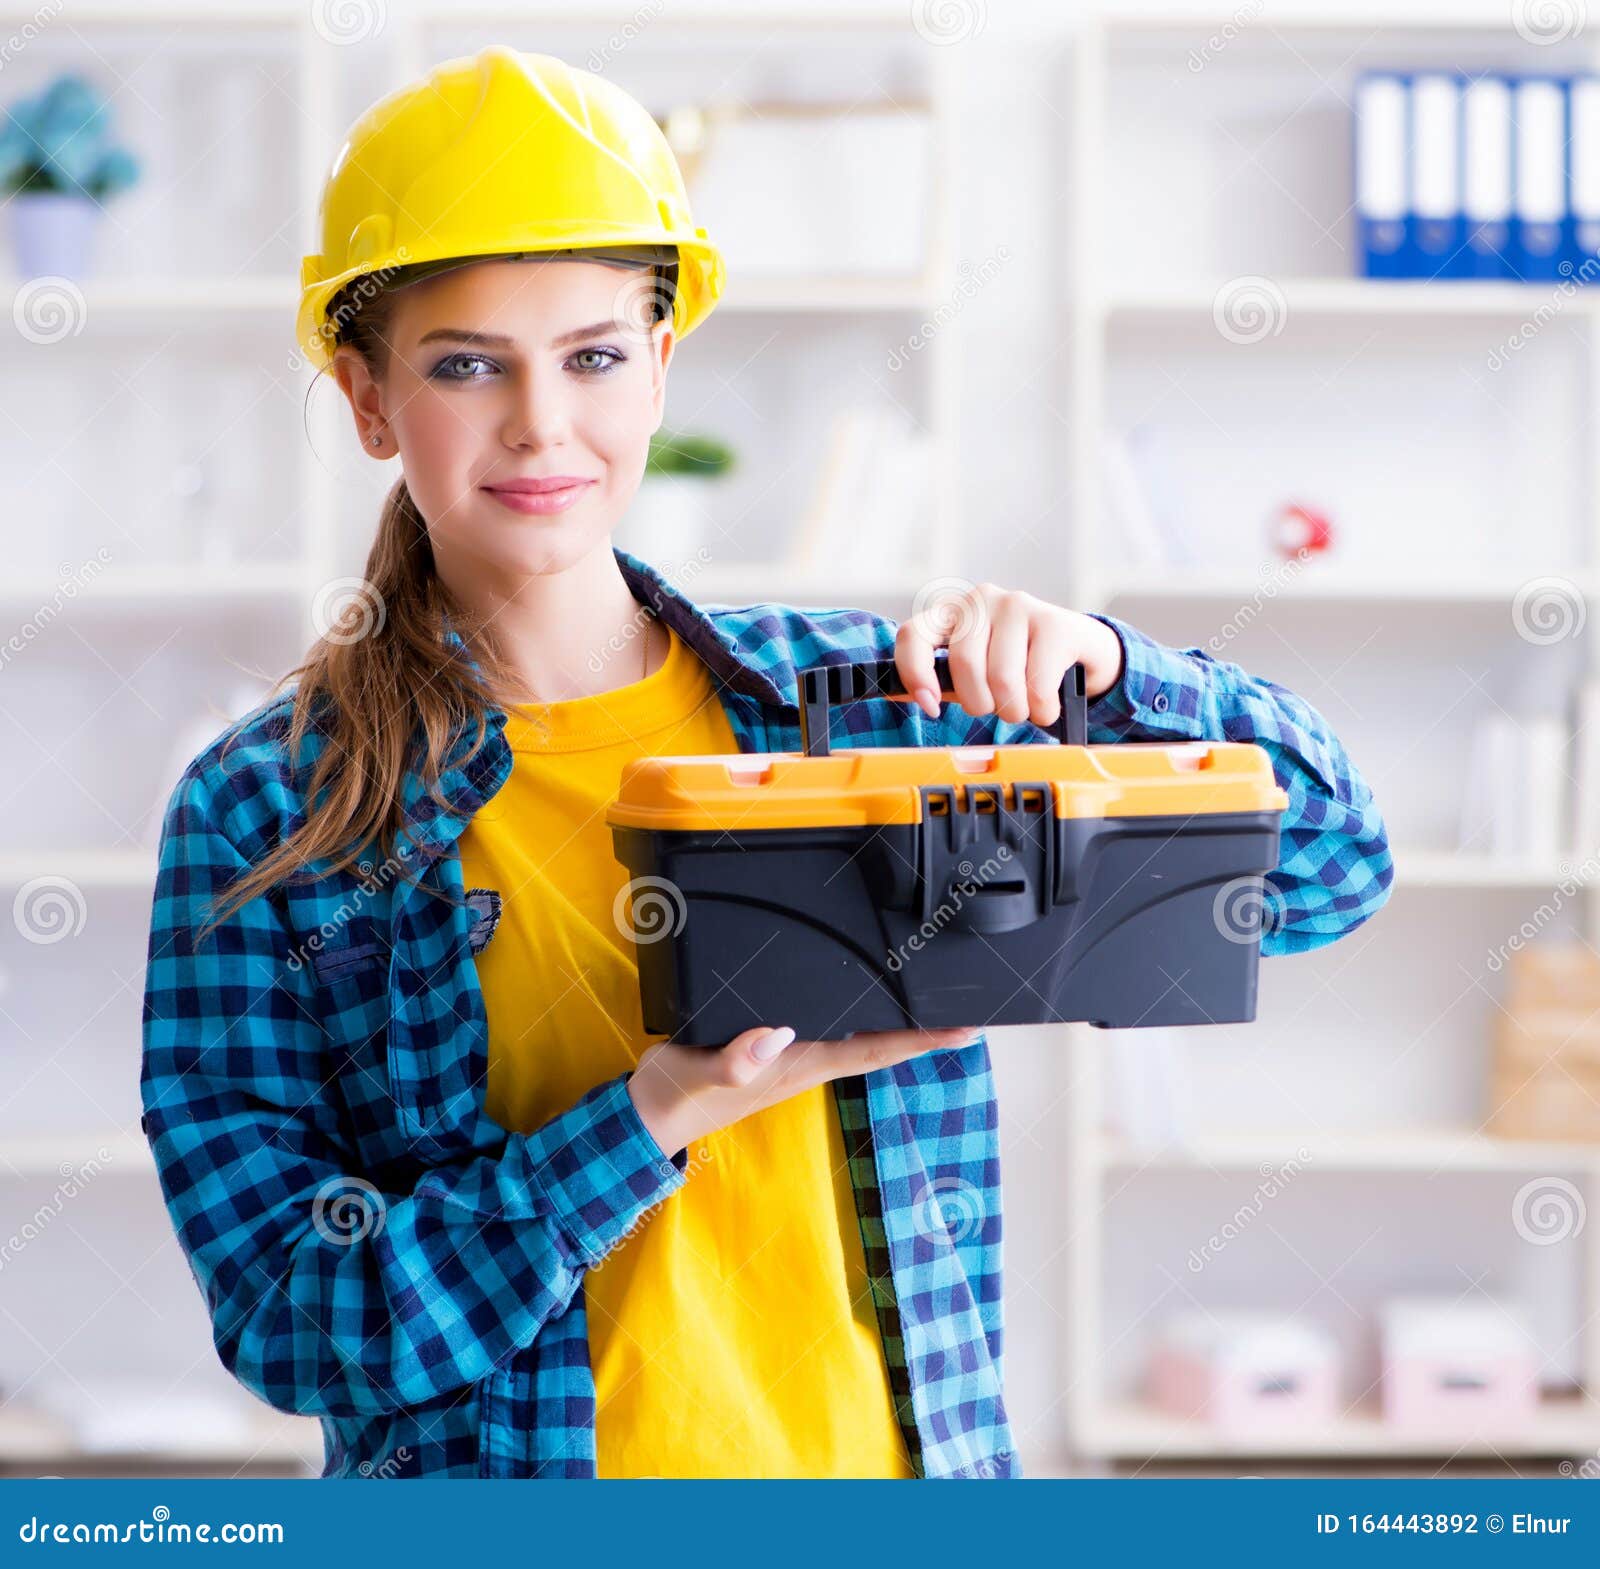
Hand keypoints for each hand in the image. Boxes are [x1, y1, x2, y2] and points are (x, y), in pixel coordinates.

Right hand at [627, 1023, 981, 1158]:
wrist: (644, 1118)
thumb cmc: (669, 1098)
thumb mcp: (690, 1075)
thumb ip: (729, 1062)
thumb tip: (777, 1037)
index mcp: (796, 1065)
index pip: (872, 1050)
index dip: (920, 1039)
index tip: (966, 1028)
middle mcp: (803, 1062)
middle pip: (878, 1042)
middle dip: (923, 1027)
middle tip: (970, 1005)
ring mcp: (790, 1059)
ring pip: (857, 1035)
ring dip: (896, 1021)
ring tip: (933, 1001)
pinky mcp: (771, 1050)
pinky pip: (829, 1028)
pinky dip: (858, 1013)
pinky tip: (867, 999)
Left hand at [894, 582, 1124, 724]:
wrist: (1080, 650)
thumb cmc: (1018, 664)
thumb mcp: (973, 673)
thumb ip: (941, 682)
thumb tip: (909, 697)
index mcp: (951, 613)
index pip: (913, 635)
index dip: (915, 674)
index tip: (931, 707)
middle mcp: (980, 599)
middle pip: (964, 665)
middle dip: (982, 704)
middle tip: (997, 707)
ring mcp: (1018, 605)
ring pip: (1002, 679)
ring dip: (1015, 711)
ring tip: (1024, 706)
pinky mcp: (1054, 621)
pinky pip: (1038, 686)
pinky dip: (1042, 711)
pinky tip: (1046, 705)